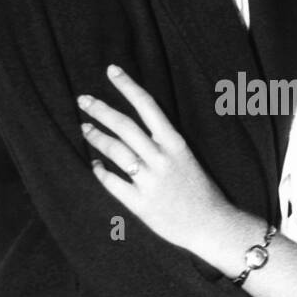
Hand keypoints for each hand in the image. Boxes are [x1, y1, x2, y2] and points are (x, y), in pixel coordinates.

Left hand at [79, 66, 241, 259]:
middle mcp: (162, 158)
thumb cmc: (202, 191)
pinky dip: (100, 171)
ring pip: (115, 151)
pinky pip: (113, 183)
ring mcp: (150, 181)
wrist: (213, 225)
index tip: (111, 70)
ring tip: (84, 128)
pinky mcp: (141, 204)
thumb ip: (163, 142)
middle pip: (124, 125)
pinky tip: (95, 164)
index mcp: (175, 143)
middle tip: (82, 100)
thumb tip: (136, 126)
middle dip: (100, 109)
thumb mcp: (187, 157)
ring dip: (96, 137)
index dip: (127, 85)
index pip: (147, 106)